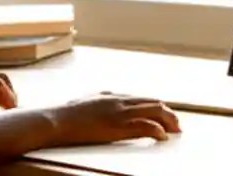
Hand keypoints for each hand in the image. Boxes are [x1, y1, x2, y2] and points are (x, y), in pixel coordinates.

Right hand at [43, 92, 181, 146]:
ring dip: (168, 121)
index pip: (143, 99)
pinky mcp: (117, 126)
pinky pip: (144, 126)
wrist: (56, 121)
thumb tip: (105, 97)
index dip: (157, 108)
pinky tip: (162, 137)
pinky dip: (157, 131)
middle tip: (176, 126)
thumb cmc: (67, 115)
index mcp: (113, 95)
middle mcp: (120, 101)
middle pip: (153, 103)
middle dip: (168, 114)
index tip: (165, 116)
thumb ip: (100, 99)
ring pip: (154, 111)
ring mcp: (119, 112)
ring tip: (175, 131)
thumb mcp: (87, 101)